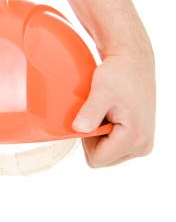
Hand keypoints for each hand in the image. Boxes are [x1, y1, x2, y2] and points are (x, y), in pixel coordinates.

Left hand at [71, 50, 154, 166]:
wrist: (133, 63)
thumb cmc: (119, 74)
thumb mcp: (101, 91)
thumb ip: (90, 112)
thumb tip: (79, 129)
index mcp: (134, 139)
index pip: (97, 159)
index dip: (85, 141)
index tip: (89, 117)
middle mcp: (142, 146)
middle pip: (102, 158)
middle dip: (93, 139)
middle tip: (98, 113)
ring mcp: (143, 144)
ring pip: (107, 153)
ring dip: (100, 135)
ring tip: (105, 112)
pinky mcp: (140, 138)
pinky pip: (114, 145)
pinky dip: (107, 132)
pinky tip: (110, 114)